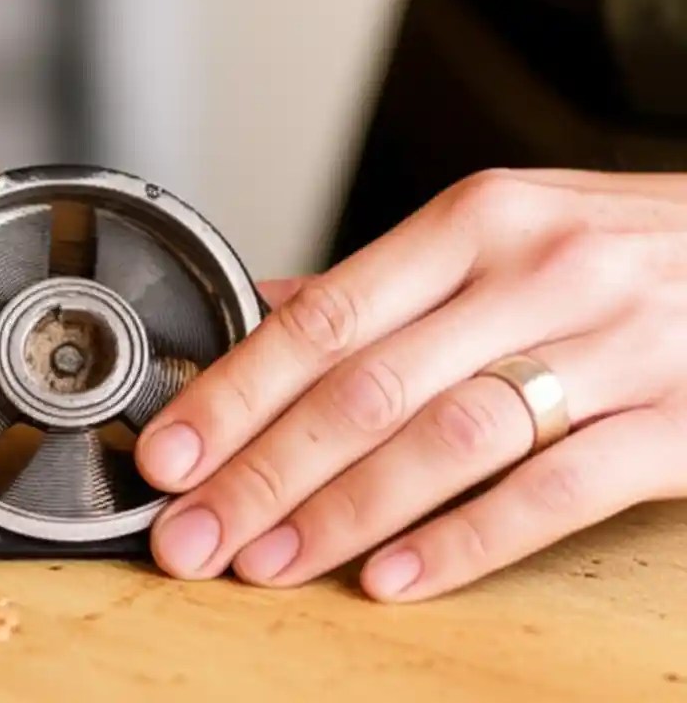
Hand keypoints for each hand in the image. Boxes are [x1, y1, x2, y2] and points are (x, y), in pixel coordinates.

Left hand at [136, 168, 686, 601]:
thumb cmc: (618, 250)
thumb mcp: (501, 236)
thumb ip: (385, 287)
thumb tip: (263, 314)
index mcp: (476, 223)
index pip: (325, 319)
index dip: (234, 394)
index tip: (168, 455)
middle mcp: (538, 273)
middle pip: (367, 389)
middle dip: (261, 473)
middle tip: (190, 536)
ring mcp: (614, 347)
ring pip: (446, 441)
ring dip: (341, 515)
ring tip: (265, 564)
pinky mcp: (678, 422)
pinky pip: (554, 492)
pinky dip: (464, 541)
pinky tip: (392, 579)